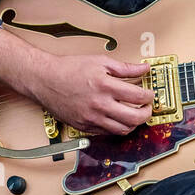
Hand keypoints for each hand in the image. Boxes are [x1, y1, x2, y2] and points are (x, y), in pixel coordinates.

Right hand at [32, 53, 155, 135]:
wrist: (44, 79)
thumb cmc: (69, 68)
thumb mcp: (100, 61)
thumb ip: (125, 67)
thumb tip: (143, 68)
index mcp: (105, 86)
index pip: (138, 97)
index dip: (149, 96)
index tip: (149, 94)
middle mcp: (100, 104)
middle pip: (134, 118)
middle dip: (146, 114)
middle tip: (147, 108)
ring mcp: (92, 118)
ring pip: (122, 130)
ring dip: (133, 124)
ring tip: (134, 114)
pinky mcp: (84, 126)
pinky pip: (107, 133)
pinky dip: (117, 127)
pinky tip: (118, 118)